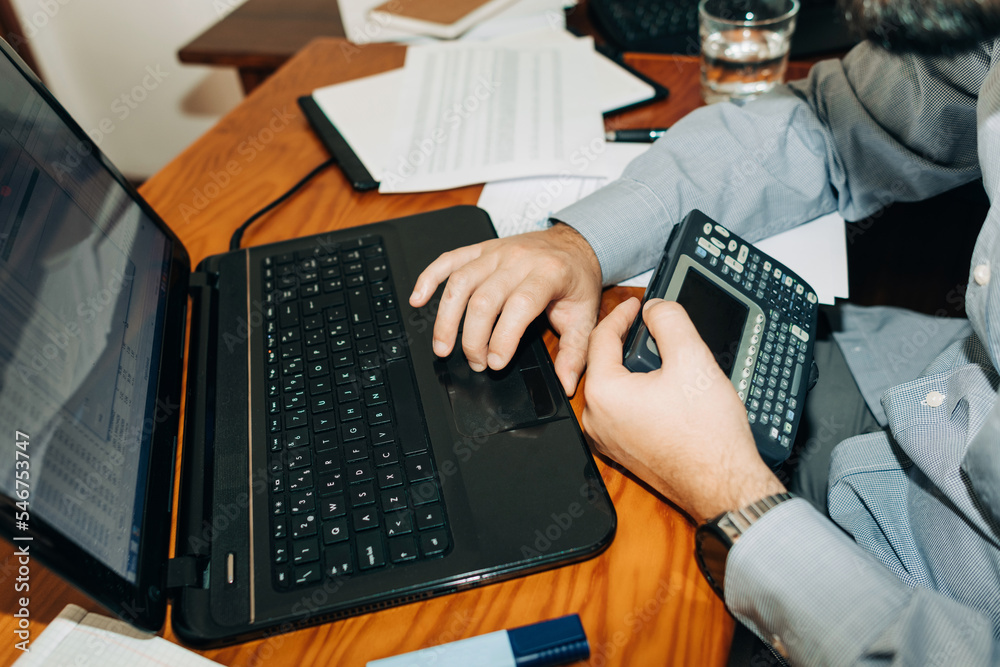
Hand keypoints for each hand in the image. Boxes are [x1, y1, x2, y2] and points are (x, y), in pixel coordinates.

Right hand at [409, 223, 602, 395]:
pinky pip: (449, 259)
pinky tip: (418, 299)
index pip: (519, 305)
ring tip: (442, 347)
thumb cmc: (577, 280)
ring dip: (446, 318)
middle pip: (484, 299)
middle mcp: (518, 259)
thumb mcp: (586, 316)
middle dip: (474, 338)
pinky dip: (429, 278)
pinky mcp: (481, 249)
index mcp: (548, 273)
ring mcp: (496, 252)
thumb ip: (575, 352)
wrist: (575, 244)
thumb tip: (565, 384)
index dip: (502, 337)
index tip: (495, 362)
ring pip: (461, 282)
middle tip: (476, 362)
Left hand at [582, 298, 785, 522]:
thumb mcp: (692, 358)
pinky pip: (623, 410)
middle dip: (628, 340)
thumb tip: (656, 308)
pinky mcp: (623, 450)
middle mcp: (596, 419)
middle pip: (605, 363)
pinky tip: (665, 388)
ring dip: (634, 367)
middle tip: (652, 326)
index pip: (602, 338)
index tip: (638, 304)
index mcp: (603, 394)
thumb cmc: (708, 435)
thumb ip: (669, 321)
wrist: (723, 486)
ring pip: (615, 387)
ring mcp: (608, 438)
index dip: (622, 313)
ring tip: (663, 354)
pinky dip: (638, 391)